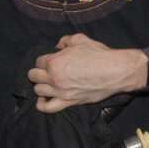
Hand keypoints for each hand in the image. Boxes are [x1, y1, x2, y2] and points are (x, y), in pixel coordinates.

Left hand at [29, 34, 143, 112]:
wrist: (114, 71)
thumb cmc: (99, 55)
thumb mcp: (80, 40)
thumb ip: (65, 41)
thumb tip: (58, 45)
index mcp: (55, 61)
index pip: (38, 61)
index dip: (44, 60)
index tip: (51, 60)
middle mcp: (54, 77)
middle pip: (33, 76)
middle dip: (38, 72)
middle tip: (47, 71)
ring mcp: (60, 91)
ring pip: (38, 91)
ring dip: (41, 86)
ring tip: (48, 84)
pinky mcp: (69, 102)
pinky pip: (48, 108)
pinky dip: (42, 105)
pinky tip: (43, 100)